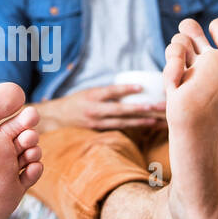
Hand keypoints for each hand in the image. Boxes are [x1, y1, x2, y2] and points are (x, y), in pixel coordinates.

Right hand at [36, 84, 165, 131]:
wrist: (57, 119)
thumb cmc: (77, 102)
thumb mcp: (89, 92)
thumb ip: (108, 92)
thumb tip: (134, 88)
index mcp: (92, 96)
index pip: (110, 91)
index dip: (125, 89)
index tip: (141, 87)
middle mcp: (95, 111)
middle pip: (122, 110)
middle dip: (143, 108)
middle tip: (160, 106)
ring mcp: (98, 124)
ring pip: (124, 123)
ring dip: (142, 121)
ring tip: (158, 119)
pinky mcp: (100, 132)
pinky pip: (121, 129)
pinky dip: (135, 127)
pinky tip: (148, 126)